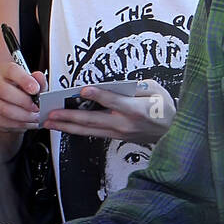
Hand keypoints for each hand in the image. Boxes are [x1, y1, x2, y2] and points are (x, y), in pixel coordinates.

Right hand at [0, 62, 45, 133]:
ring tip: (36, 117)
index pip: (11, 71)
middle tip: (37, 107)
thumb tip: (39, 76)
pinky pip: (5, 122)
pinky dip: (21, 124)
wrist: (17, 106)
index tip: (35, 89)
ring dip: (24, 115)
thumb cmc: (26, 92)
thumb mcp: (36, 85)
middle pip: (4, 91)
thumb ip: (39, 81)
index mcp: (5, 72)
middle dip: (24, 101)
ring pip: (4, 109)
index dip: (24, 80)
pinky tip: (30, 122)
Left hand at [44, 84, 175, 143]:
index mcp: (137, 109)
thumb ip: (134, 86)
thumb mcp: (155, 89)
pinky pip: (93, 133)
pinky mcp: (116, 137)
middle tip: (52, 114)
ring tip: (49, 122)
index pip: (114, 101)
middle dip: (70, 116)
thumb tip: (112, 85)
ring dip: (67, 126)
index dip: (99, 95)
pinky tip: (64, 126)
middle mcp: (125, 124)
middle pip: (93, 120)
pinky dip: (76, 129)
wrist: (174, 131)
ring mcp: (119, 133)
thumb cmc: (165, 107)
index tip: (83, 90)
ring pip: (89, 130)